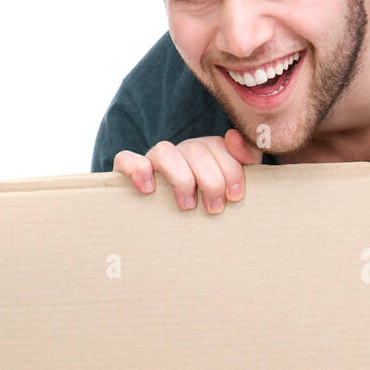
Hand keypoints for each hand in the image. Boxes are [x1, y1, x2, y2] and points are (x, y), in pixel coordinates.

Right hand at [113, 129, 263, 212]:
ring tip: (187, 206)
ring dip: (181, 179)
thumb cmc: (210, 207)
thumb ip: (244, 158)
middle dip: (210, 181)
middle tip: (215, 208)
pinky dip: (137, 169)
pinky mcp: (129, 171)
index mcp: (206, 152)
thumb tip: (233, 136)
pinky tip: (149, 190)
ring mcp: (154, 161)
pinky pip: (126, 159)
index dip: (230, 169)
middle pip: (195, 150)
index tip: (235, 196)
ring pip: (164, 151)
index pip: (218, 146)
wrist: (176, 234)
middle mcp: (181, 152)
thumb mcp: (233, 185)